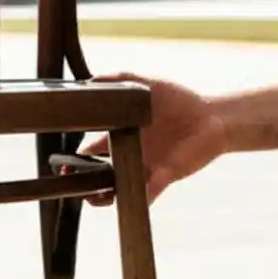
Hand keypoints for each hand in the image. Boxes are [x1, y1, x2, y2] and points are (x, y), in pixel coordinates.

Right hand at [80, 72, 228, 205]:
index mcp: (124, 134)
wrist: (213, 116)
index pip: (92, 148)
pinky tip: (127, 199)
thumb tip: (92, 80)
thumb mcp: (148, 85)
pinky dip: (137, 198)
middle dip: (84, 179)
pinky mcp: (165, 176)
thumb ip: (121, 79)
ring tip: (91, 196)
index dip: (77, 155)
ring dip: (104, 195)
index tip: (64, 160)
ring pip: (119, 187)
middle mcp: (132, 154)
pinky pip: (148, 193)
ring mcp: (147, 168)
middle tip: (72, 178)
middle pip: (100, 172)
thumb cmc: (181, 100)